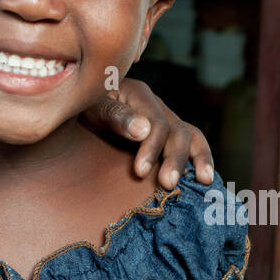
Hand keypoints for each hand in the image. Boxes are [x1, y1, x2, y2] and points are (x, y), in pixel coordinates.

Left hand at [80, 78, 214, 188]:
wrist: (74, 110)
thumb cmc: (79, 107)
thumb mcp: (90, 106)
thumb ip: (114, 115)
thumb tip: (143, 130)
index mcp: (139, 94)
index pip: (157, 123)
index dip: (152, 148)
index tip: (140, 172)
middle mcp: (155, 106)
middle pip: (177, 131)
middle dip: (175, 159)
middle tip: (168, 185)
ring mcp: (161, 120)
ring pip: (190, 135)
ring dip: (198, 158)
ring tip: (205, 182)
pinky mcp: (162, 136)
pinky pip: (187, 143)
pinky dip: (199, 158)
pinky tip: (204, 177)